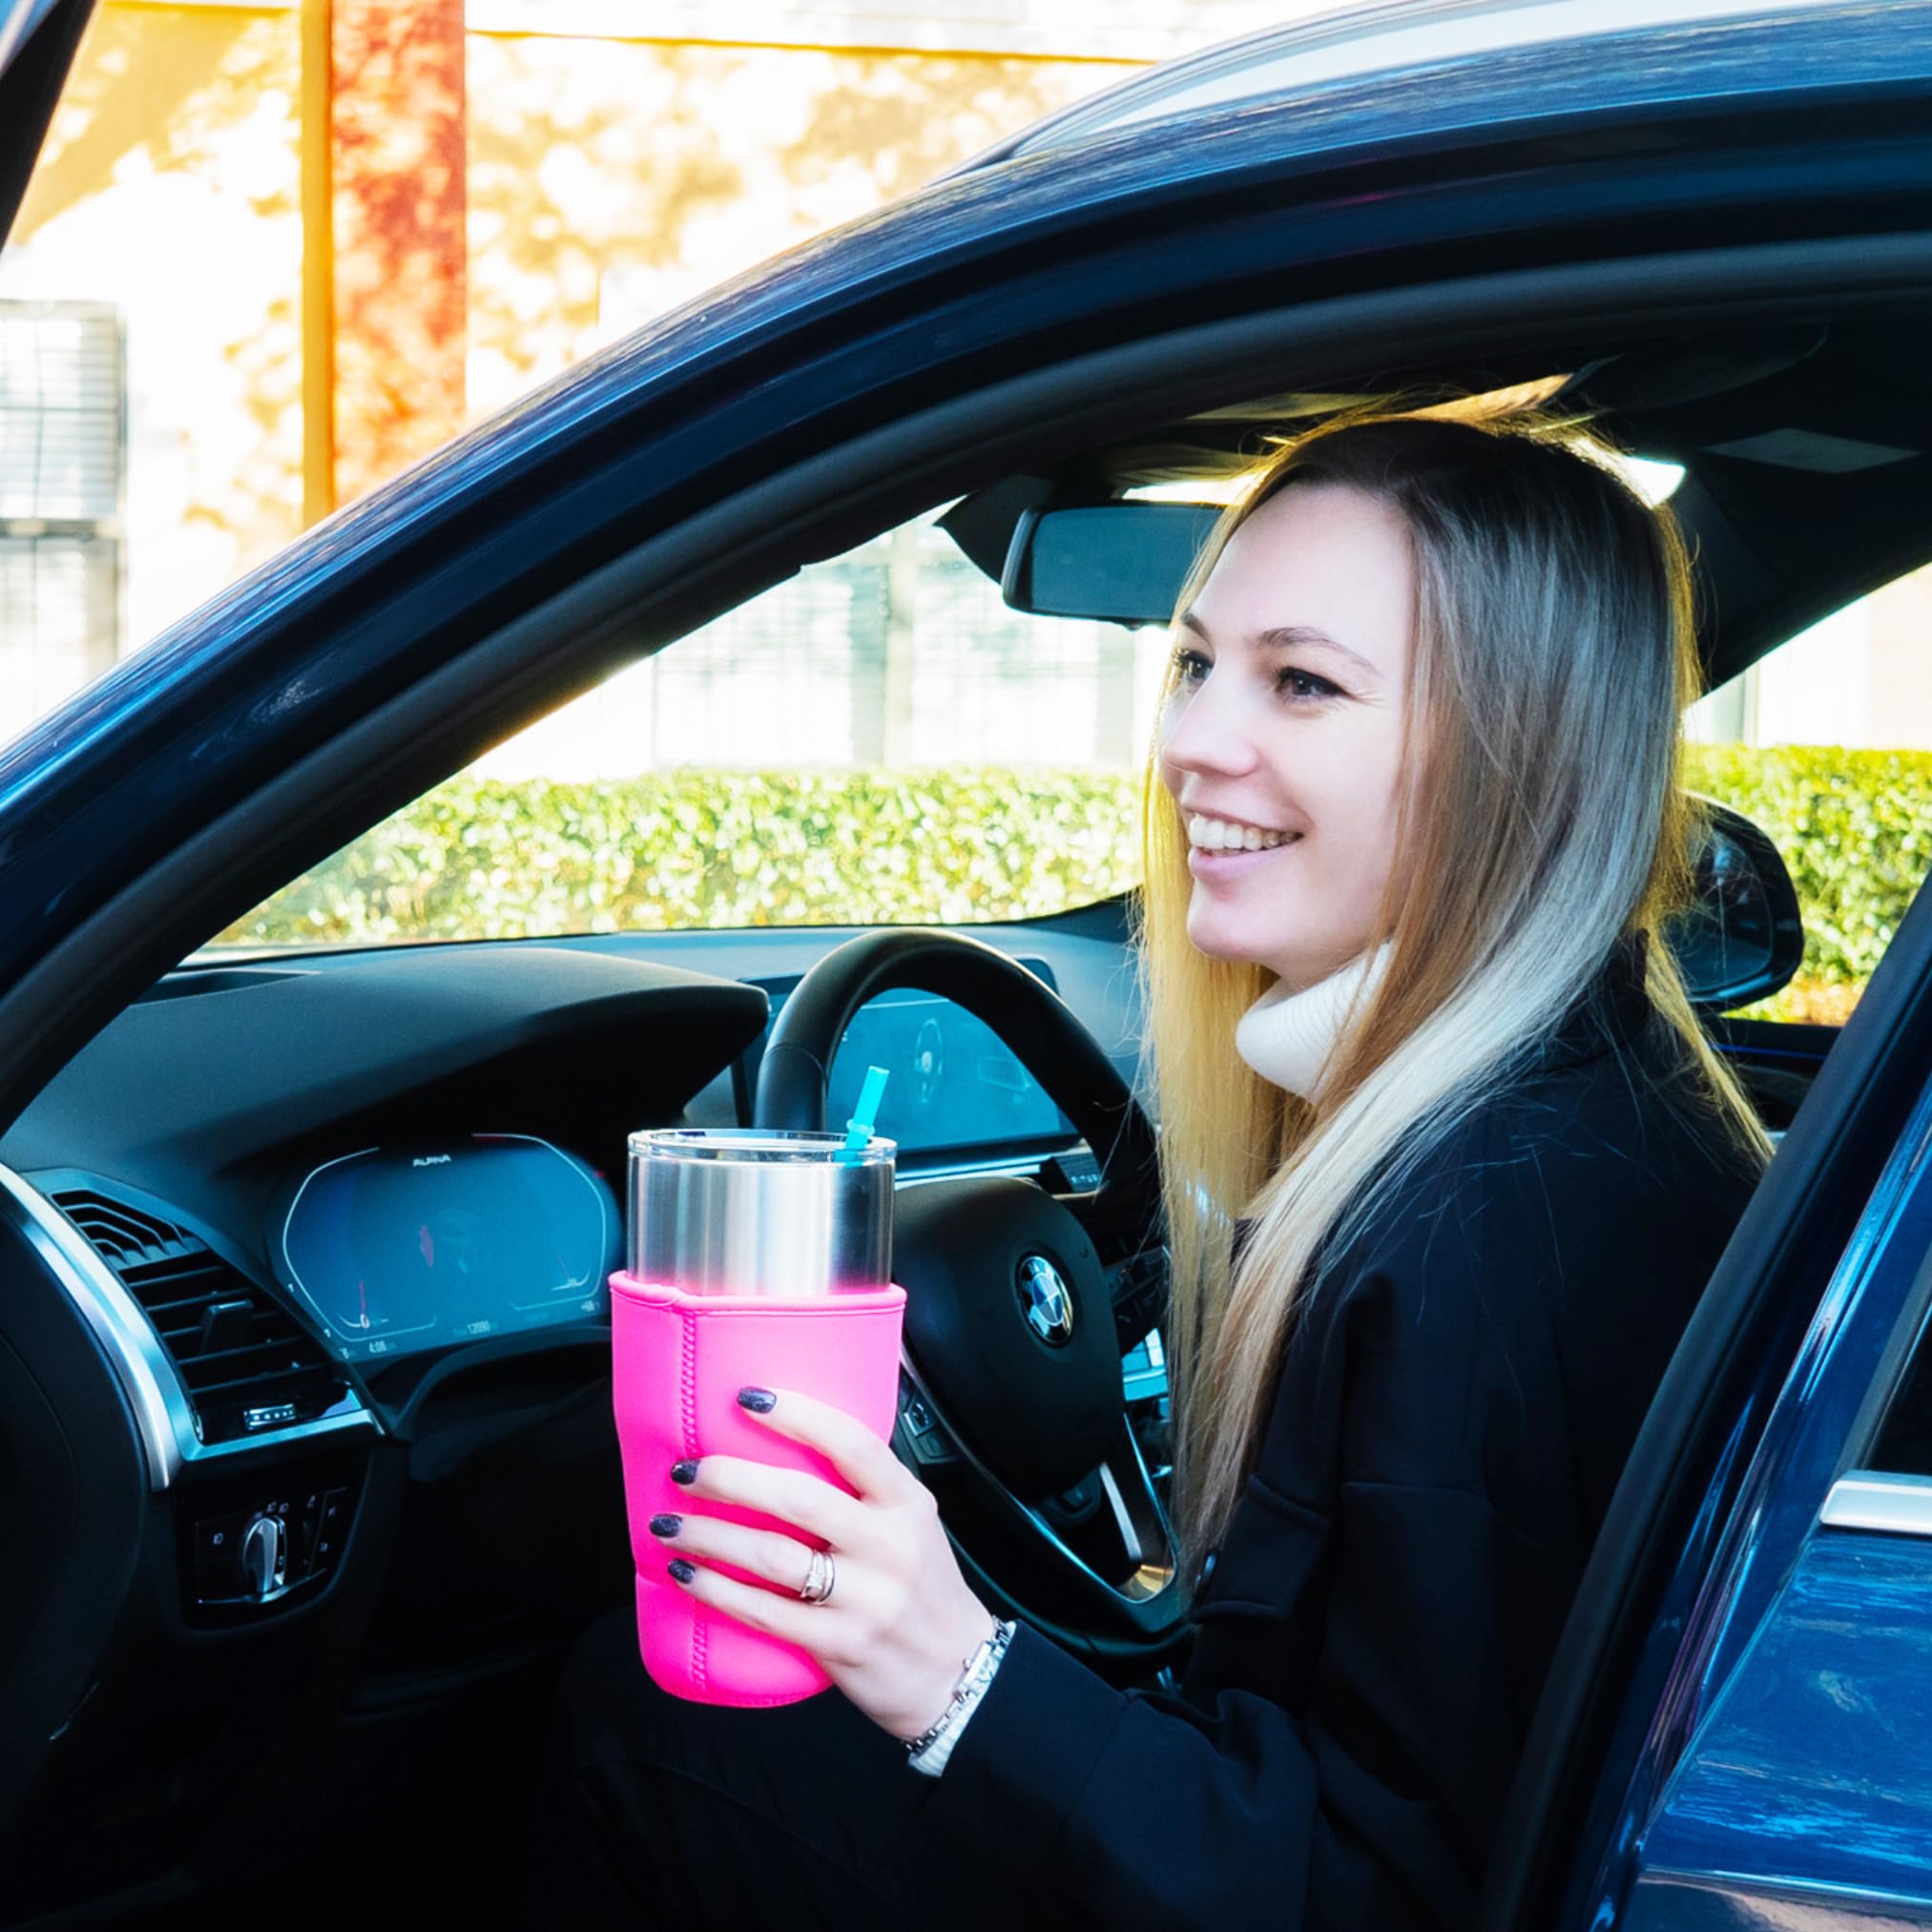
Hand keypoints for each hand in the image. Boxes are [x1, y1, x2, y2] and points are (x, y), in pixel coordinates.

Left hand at [652, 1385, 1000, 1743]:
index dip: (799, 1416)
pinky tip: (688, 1574)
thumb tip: (792, 1439)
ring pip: (772, 1556)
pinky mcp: (838, 1644)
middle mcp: (888, 1546)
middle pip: (799, 1499)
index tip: (748, 1397)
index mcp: (907, 1503)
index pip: (853, 1444)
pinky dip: (718, 1590)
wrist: (954, 1671)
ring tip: (669, 1524)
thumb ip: (866, 1488)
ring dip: (709, 1536)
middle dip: (730, 1479)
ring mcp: (864, 1598)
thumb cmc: (923, 1587)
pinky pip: (764, 1611)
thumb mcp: (913, 1523)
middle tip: (686, 1470)